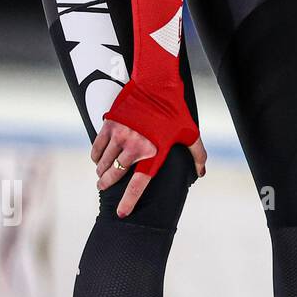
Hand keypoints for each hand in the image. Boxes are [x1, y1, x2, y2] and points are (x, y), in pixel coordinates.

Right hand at [91, 119, 206, 217]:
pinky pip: (97, 148)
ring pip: (103, 163)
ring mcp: (120, 136)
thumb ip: (197, 155)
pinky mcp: (109, 125)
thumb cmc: (175, 109)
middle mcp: (135, 147)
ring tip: (102, 175)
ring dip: (101, 171)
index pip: (139, 184)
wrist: (156, 83)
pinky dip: (96, 157)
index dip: (129, 200)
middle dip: (106, 184)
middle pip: (114, 175)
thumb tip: (200, 173)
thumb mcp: (190, 132)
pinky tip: (98, 160)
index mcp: (154, 152)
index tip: (121, 213)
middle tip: (103, 187)